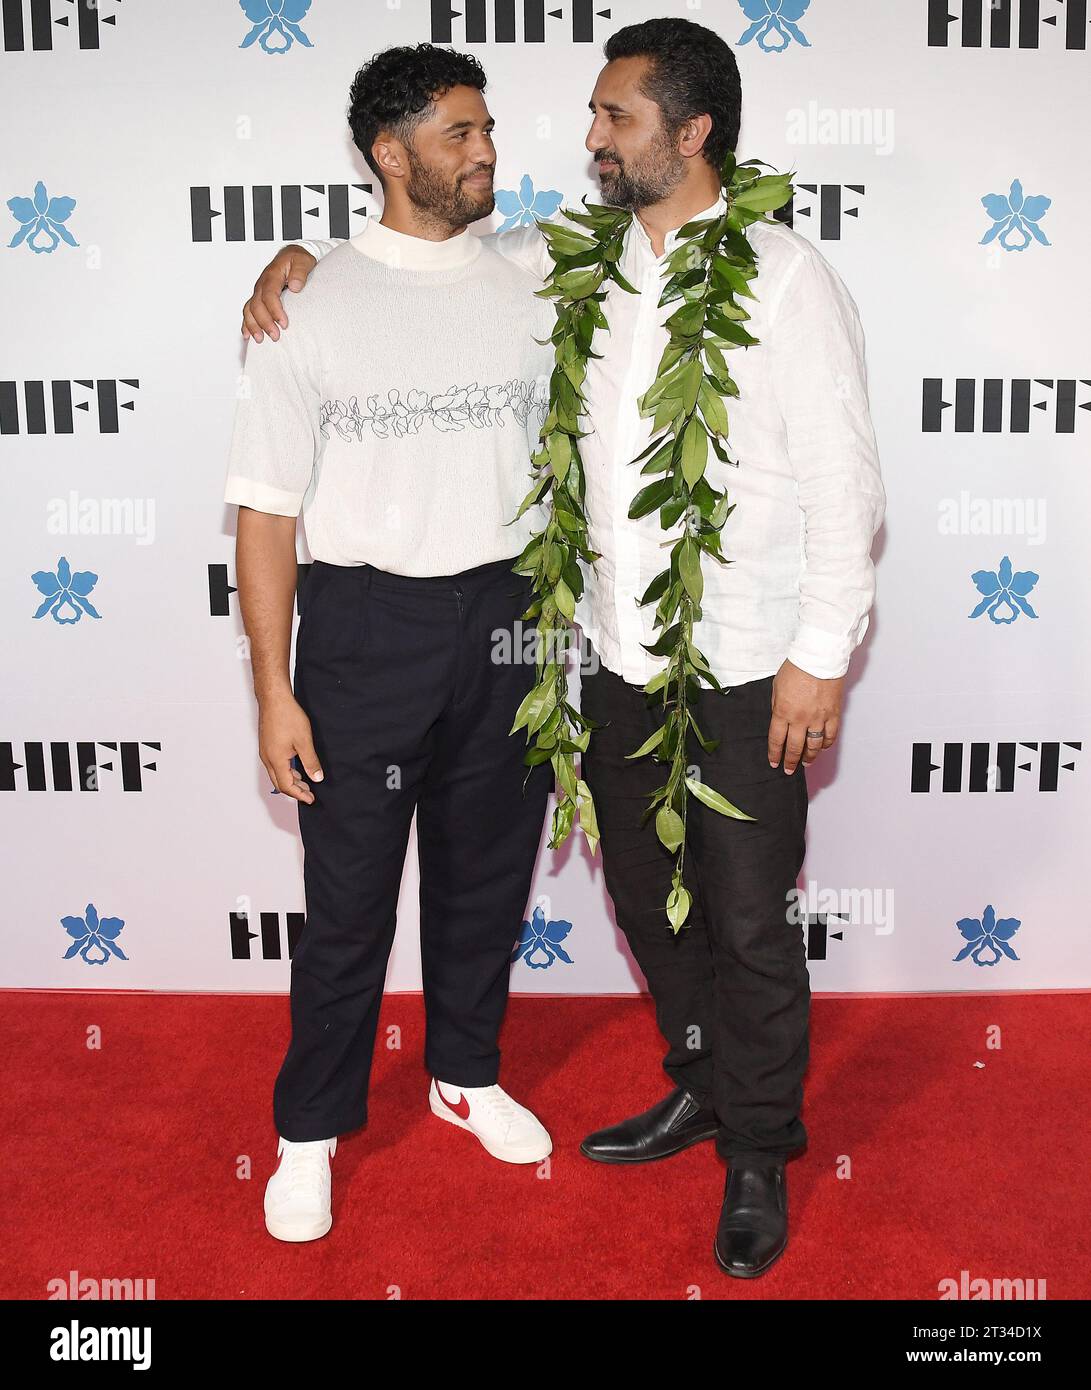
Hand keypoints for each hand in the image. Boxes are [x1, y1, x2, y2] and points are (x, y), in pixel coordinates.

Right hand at [241, 245, 316, 342]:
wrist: (293, 255)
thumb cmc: (299, 259)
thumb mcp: (304, 261)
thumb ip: (300, 272)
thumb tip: (295, 286)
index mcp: (272, 275)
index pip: (270, 295)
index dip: (275, 310)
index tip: (284, 324)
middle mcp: (262, 284)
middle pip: (257, 305)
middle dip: (265, 322)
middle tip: (276, 336)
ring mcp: (259, 291)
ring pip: (250, 309)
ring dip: (253, 326)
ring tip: (260, 339)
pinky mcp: (259, 297)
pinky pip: (248, 310)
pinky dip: (247, 323)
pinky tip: (248, 334)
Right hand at [258, 690, 323, 803]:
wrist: (274, 698)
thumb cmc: (287, 716)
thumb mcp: (304, 741)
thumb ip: (310, 762)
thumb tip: (316, 778)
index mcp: (276, 760)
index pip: (287, 786)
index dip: (299, 795)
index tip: (311, 799)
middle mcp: (267, 758)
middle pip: (280, 783)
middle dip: (295, 790)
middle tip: (309, 794)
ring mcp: (265, 752)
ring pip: (276, 774)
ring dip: (290, 780)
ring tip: (305, 782)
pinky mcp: (267, 745)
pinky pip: (275, 765)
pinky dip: (286, 771)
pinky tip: (295, 767)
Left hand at [767, 660, 842, 774]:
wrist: (819, 658)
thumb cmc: (795, 668)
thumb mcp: (776, 687)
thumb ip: (777, 706)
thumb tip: (780, 720)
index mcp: (782, 712)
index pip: (777, 740)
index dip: (775, 754)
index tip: (774, 762)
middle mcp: (800, 719)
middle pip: (795, 747)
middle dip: (791, 761)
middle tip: (789, 769)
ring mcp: (818, 718)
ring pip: (814, 745)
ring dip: (809, 757)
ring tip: (805, 763)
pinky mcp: (833, 714)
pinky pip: (830, 735)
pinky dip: (825, 744)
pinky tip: (821, 748)